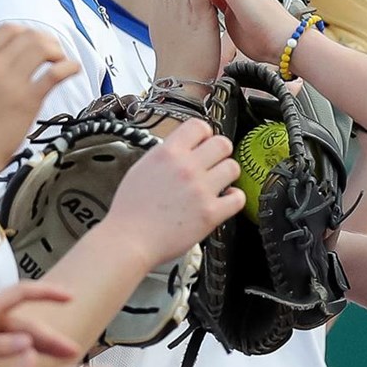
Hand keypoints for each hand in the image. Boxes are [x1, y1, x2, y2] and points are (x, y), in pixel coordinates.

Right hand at [0, 25, 81, 174]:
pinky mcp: (28, 100)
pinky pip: (54, 73)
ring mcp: (11, 83)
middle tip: (52, 51)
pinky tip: (72, 69)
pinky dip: (69, 66)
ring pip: (42, 49)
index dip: (26, 32)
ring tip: (61, 61)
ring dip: (57, 51)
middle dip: (45, 40)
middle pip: (28, 36)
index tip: (33, 40)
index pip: (7, 31)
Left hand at [0, 282, 80, 366]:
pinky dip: (19, 351)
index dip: (48, 293)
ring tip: (59, 360)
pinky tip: (29, 364)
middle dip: (49, 335)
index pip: (23, 293)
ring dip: (36, 345)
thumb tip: (29, 343)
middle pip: (24, 320)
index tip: (70, 297)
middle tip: (72, 352)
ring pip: (15, 334)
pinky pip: (3, 342)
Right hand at [98, 119, 243, 264]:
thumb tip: (181, 149)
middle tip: (213, 163)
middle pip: (223, 143)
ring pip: (233, 167)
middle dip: (220, 152)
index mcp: (167, 153)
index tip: (204, 142)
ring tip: (217, 183)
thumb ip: (165, 155)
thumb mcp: (141, 168)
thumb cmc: (130, 211)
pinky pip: (238, 197)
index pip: (199, 125)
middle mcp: (186, 168)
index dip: (205, 134)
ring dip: (227, 174)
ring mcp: (201, 190)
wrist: (129, 240)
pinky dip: (233, 198)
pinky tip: (223, 200)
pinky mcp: (211, 213)